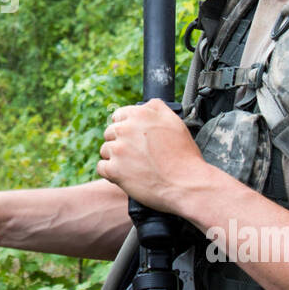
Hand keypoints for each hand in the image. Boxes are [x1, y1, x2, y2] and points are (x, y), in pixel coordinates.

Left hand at [97, 99, 200, 214]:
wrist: (187, 184)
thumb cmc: (183, 156)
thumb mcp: (175, 122)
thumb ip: (156, 108)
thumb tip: (145, 105)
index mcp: (140, 115)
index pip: (118, 116)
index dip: (125, 128)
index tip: (133, 139)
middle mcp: (126, 129)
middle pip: (110, 133)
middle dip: (120, 143)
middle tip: (135, 155)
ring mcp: (118, 149)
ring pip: (105, 150)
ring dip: (115, 158)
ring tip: (134, 167)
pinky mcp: (114, 170)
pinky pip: (101, 167)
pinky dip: (111, 173)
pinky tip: (125, 176)